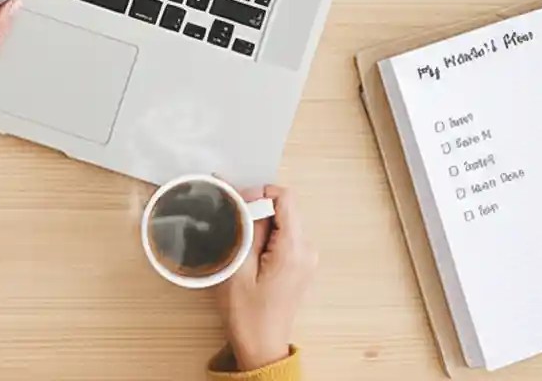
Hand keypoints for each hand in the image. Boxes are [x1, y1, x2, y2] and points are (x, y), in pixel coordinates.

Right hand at [215, 186, 317, 370]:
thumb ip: (245, 229)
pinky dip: (268, 236)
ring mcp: (308, 257)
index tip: (238, 206)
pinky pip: (286, 236)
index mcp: (294, 249)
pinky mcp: (302, 264)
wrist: (262, 346)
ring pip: (284, 221)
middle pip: (285, 208)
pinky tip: (251, 254)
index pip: (285, 197)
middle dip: (258, 210)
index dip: (259, 193)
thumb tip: (245, 199)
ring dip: (261, 224)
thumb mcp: (237, 268)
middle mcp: (308, 249)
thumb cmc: (247, 314)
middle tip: (233, 227)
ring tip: (241, 246)